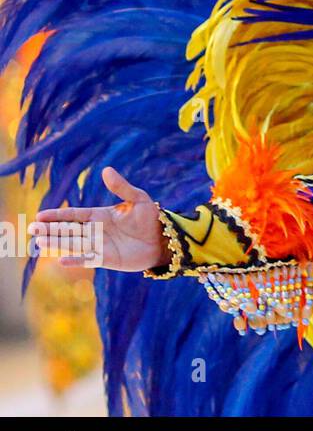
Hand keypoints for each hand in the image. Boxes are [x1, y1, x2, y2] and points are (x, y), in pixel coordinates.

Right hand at [29, 167, 167, 271]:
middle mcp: (95, 231)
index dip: (57, 215)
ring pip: (73, 244)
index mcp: (99, 215)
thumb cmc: (150, 218)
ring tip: (39, 243)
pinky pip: (88, 260)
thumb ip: (121, 187)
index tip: (40, 215)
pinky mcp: (106, 259)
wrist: (163, 239)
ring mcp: (99, 245)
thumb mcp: (138, 199)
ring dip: (57, 244)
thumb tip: (106, 170)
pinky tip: (62, 261)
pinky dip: (76, 260)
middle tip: (31, 229)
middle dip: (50, 230)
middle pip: (68, 230)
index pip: (74, 214)